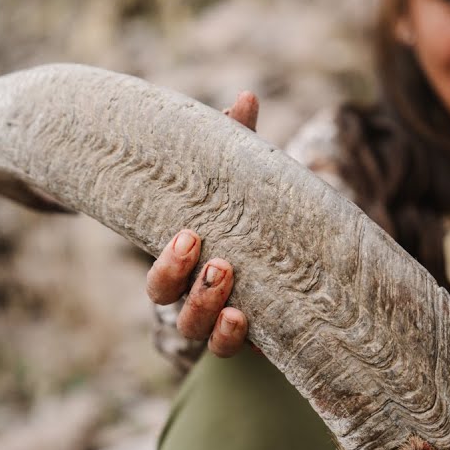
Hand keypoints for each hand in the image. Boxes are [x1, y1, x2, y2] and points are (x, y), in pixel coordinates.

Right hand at [144, 91, 257, 356]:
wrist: (289, 267)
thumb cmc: (248, 219)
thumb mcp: (243, 185)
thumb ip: (238, 147)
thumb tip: (247, 98)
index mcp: (183, 265)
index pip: (160, 278)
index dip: (169, 264)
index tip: (189, 235)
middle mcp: (193, 299)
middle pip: (173, 307)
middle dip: (190, 289)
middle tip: (220, 264)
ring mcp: (220, 323)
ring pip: (201, 334)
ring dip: (213, 317)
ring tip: (235, 302)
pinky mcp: (253, 339)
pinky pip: (237, 350)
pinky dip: (237, 340)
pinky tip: (248, 323)